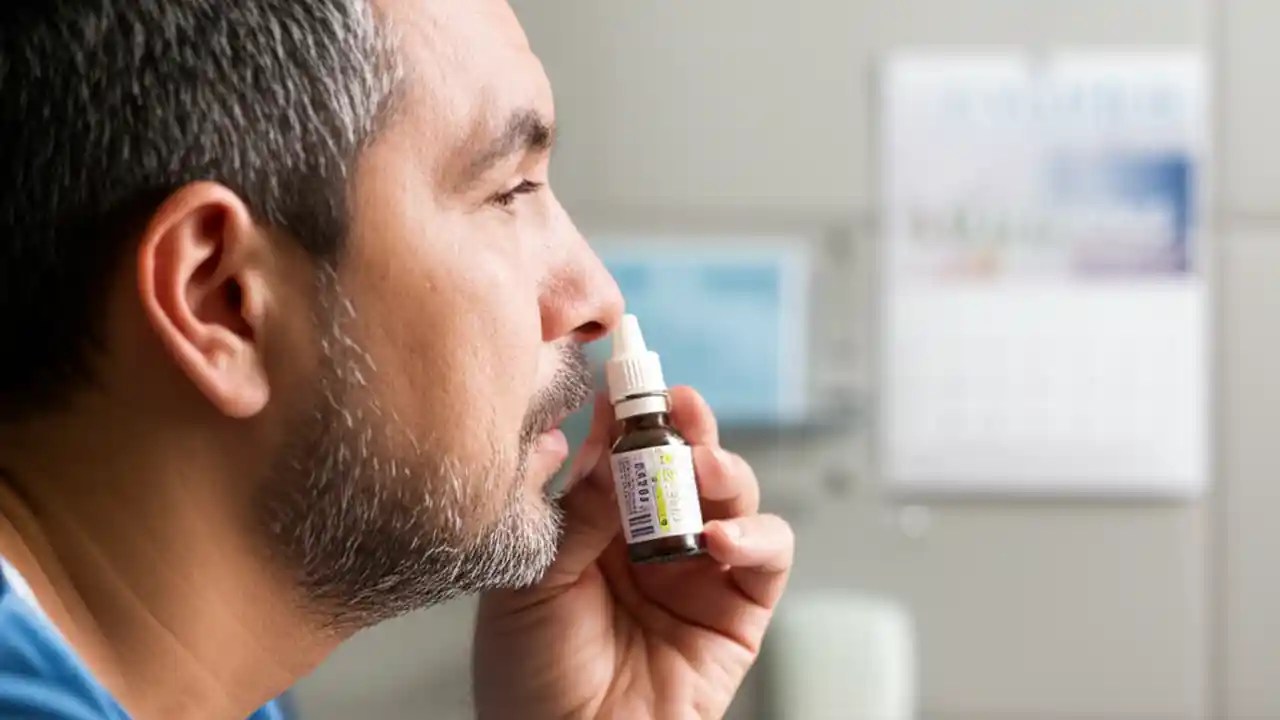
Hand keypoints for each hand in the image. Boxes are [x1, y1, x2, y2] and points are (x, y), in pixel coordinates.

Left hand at [474, 386, 794, 719]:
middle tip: (675, 403)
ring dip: (723, 467)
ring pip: (732, 493)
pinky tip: (720, 540)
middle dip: (684, 423)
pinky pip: (767, 554)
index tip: (624, 372)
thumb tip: (595, 439)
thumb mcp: (531, 582)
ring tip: (701, 465)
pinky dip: (756, 535)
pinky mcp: (738, 609)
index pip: (620, 452)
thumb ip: (572, 512)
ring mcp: (698, 571)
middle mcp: (650, 540)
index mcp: (594, 525)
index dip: (626, 411)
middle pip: (683, 460)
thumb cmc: (530, 678)